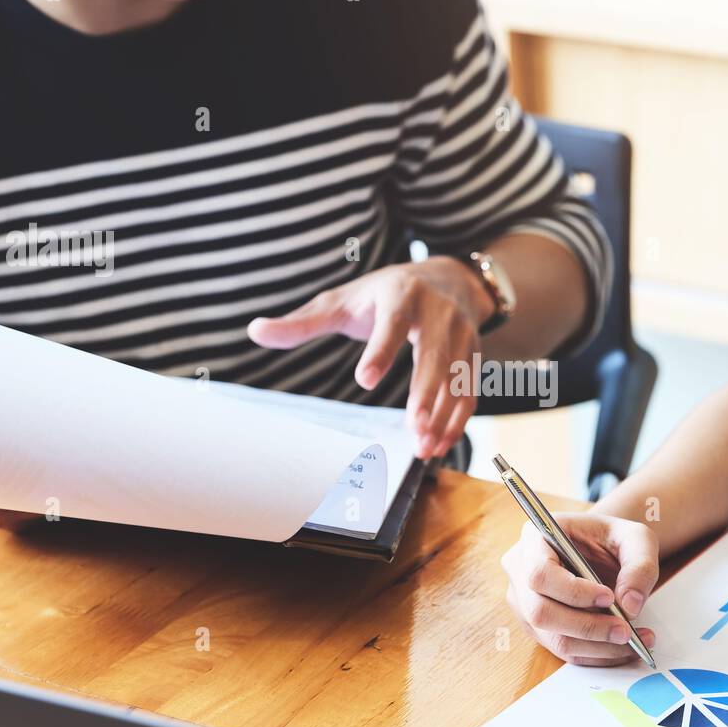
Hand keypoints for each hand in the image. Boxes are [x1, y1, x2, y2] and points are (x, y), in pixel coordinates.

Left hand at [247, 258, 494, 459]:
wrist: (447, 278)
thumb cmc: (382, 295)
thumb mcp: (342, 301)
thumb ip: (302, 322)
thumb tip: (254, 331)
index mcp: (401, 295)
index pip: (393, 324)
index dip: (380, 351)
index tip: (364, 380)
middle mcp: (438, 312)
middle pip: (434, 355)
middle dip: (426, 394)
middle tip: (414, 428)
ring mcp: (461, 334)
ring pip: (457, 377)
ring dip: (444, 415)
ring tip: (425, 448)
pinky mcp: (473, 354)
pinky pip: (469, 390)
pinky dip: (458, 419)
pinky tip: (440, 444)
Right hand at [501, 512, 658, 665]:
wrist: (603, 548)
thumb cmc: (613, 538)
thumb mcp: (636, 538)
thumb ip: (639, 566)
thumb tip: (630, 606)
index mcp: (535, 537)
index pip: (540, 573)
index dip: (573, 591)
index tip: (609, 597)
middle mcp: (521, 571)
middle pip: (540, 613)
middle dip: (587, 627)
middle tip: (626, 631)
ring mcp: (525, 603)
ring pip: (554, 639)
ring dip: (597, 647)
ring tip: (635, 641)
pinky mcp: (538, 628)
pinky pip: (565, 651)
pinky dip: (598, 655)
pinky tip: (625, 647)